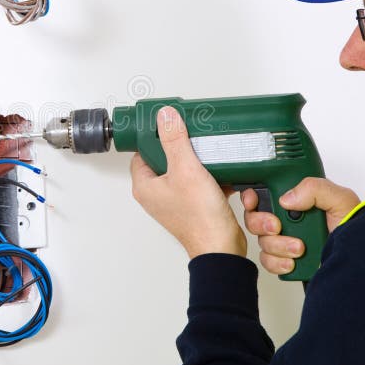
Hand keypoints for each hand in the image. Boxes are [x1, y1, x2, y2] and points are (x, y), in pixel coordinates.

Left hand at [130, 106, 246, 258]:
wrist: (221, 247)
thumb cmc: (200, 218)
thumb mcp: (186, 169)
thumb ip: (175, 141)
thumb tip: (165, 117)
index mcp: (145, 186)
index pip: (142, 152)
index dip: (154, 137)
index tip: (168, 125)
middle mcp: (156, 194)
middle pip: (164, 159)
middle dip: (180, 146)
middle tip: (191, 134)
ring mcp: (174, 200)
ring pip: (183, 170)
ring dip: (197, 160)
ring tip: (207, 148)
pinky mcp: (192, 205)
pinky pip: (198, 182)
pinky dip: (209, 174)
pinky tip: (221, 167)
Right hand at [242, 177, 359, 274]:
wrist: (363, 263)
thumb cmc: (356, 229)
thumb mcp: (341, 200)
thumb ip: (314, 189)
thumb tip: (286, 198)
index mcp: (298, 200)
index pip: (264, 193)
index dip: (253, 196)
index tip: (254, 201)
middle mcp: (288, 219)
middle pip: (255, 218)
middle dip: (262, 223)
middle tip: (278, 227)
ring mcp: (286, 241)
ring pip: (261, 241)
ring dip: (277, 246)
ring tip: (299, 248)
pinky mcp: (287, 261)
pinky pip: (268, 261)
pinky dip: (278, 263)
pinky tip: (293, 262)